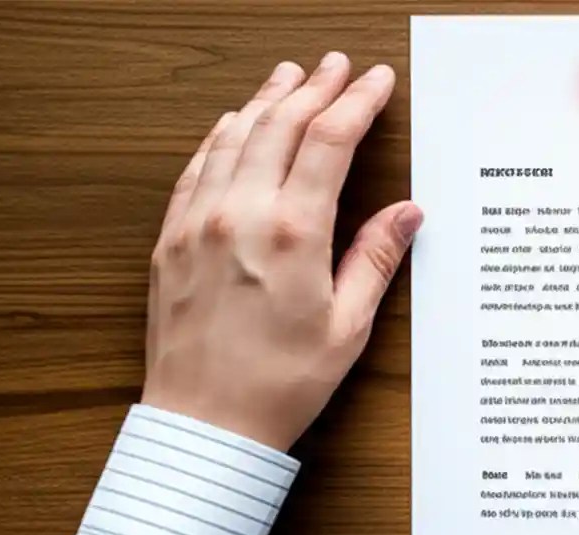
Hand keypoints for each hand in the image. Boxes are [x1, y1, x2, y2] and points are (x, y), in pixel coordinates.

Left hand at [142, 52, 421, 449]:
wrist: (205, 426)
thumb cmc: (280, 385)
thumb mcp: (348, 328)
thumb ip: (375, 259)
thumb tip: (407, 212)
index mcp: (293, 234)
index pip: (329, 141)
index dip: (357, 102)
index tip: (376, 80)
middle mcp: (240, 215)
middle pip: (280, 125)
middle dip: (314, 87)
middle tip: (337, 64)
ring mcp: (198, 223)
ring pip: (233, 136)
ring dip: (265, 100)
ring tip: (289, 76)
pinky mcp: (171, 240)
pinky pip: (196, 168)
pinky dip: (220, 136)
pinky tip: (232, 124)